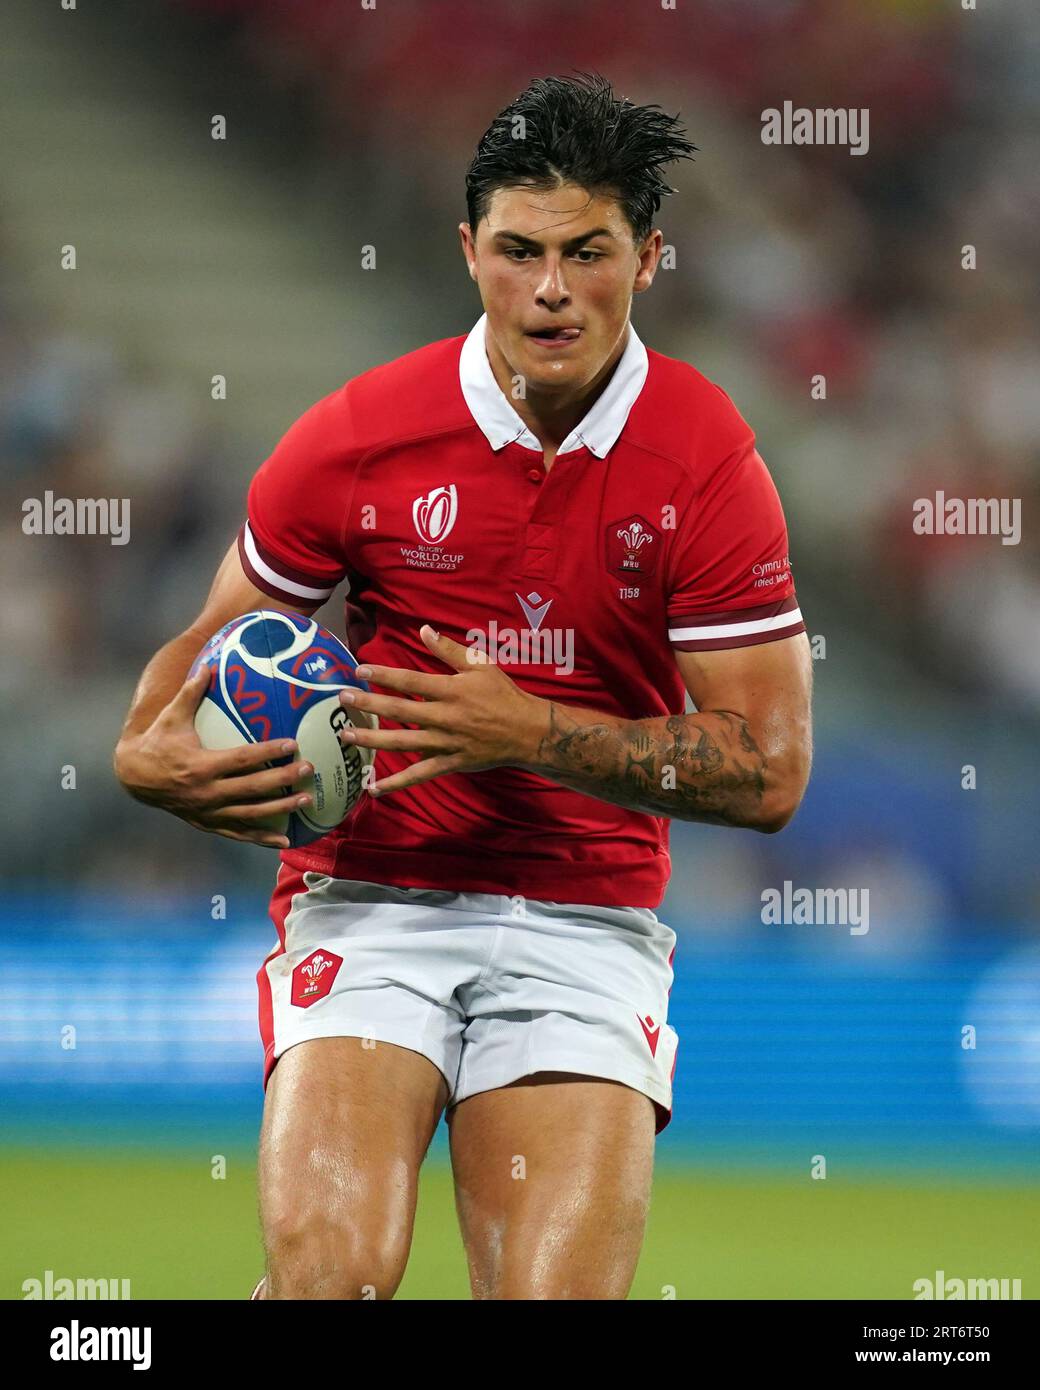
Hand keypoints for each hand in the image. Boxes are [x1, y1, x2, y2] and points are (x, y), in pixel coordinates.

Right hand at [113, 669, 314, 847]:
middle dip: (282, 779)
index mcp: (200, 766)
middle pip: (252, 788)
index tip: (292, 744)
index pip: (241, 759)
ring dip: (279, 809)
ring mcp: (208, 811)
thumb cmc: (157, 741)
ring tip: (306, 800)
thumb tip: (209, 664)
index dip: (267, 752)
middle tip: (308, 769)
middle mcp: (207, 792)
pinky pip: (238, 833)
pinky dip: (261, 838)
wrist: (134, 778)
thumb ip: (191, 692)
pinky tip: (284, 840)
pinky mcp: (208, 823)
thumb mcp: (171, 716)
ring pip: (250, 813)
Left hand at [337, 624, 547, 796]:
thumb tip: (423, 629)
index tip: (360, 670)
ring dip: (373, 739)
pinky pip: (419, 775)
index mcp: (452, 690)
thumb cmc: (504, 695)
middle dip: (369, 704)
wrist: (529, 732)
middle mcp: (445, 717)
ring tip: (347, 734)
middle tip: (343, 698)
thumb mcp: (481, 665)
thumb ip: (449, 650)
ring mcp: (446, 743)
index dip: (384, 675)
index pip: (411, 681)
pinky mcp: (450, 763)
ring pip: (403, 742)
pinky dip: (396, 783)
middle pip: (400, 710)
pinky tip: (372, 787)